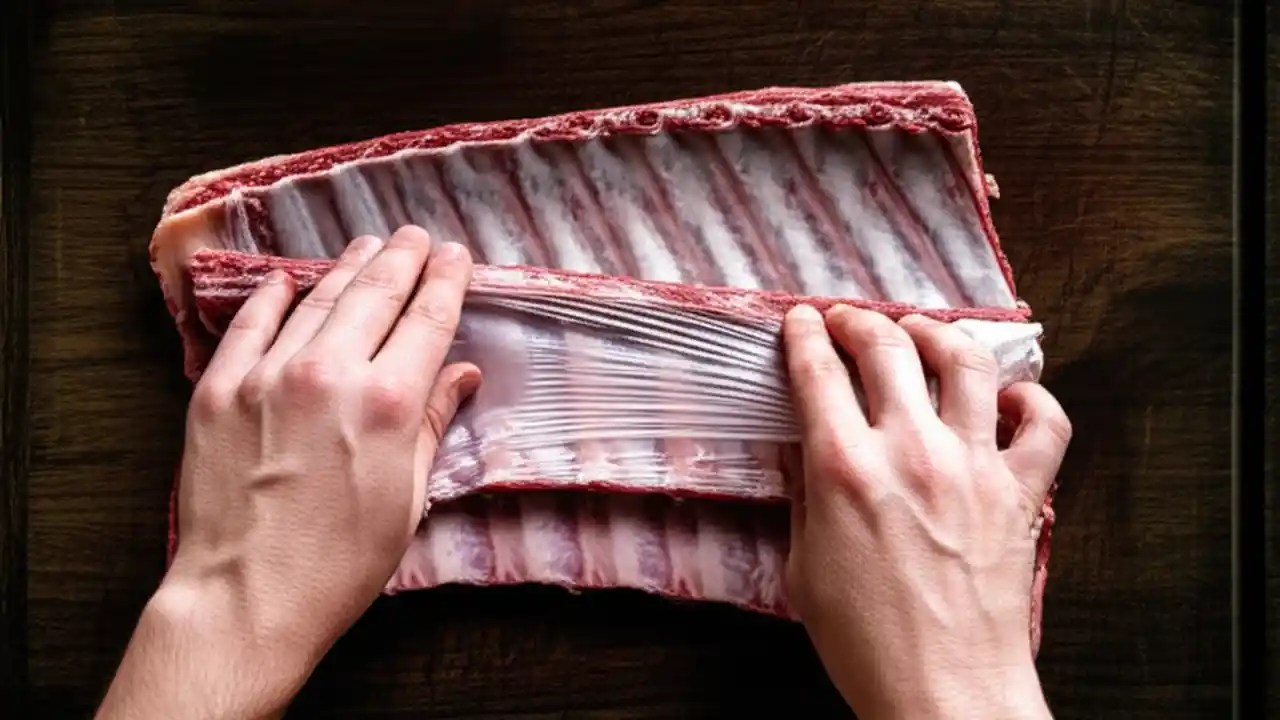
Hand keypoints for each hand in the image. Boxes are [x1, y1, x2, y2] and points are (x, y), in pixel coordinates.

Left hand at [98, 225, 479, 718]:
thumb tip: (461, 374)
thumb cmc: (342, 562)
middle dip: (402, 257)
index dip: (446, 281)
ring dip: (347, 268)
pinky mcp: (219, 390)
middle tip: (416, 235)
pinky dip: (271, 298)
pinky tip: (287, 281)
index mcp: (389, 402)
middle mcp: (330, 373)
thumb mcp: (408, 497)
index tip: (456, 256)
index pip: (427, 319)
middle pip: (375, 293)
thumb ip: (432, 423)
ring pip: (316, 299)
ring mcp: (268, 376)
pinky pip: (249, 325)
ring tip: (366, 246)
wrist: (247, 598)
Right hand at [782, 305, 1069, 719]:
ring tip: (923, 333)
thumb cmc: (864, 641)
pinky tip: (1008, 396)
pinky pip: (1046, 422)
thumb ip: (802, 497)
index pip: (819, 370)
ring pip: (966, 362)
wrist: (944, 690)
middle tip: (849, 319)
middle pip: (887, 346)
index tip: (802, 320)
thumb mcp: (802, 566)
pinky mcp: (1021, 492)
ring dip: (938, 334)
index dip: (804, 333)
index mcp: (844, 469)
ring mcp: (974, 466)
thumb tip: (801, 450)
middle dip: (860, 320)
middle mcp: (911, 451)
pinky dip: (1030, 398)